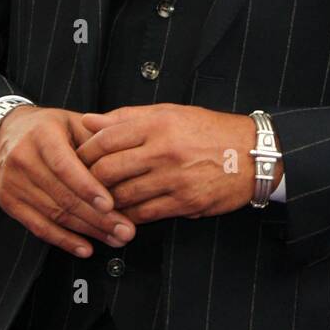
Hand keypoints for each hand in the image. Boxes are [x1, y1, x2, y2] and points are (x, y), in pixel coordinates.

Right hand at [0, 106, 135, 256]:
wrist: (6, 132)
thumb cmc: (48, 128)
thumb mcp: (73, 121)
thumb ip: (98, 138)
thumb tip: (126, 159)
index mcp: (41, 135)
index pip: (65, 166)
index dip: (87, 187)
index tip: (110, 205)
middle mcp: (22, 159)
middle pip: (63, 195)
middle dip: (97, 217)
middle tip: (125, 231)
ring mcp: (12, 183)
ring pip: (54, 214)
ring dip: (87, 231)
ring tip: (115, 239)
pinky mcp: (9, 202)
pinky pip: (39, 227)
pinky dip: (64, 240)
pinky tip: (85, 248)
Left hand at [76, 104, 283, 221]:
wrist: (253, 153)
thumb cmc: (211, 130)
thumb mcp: (171, 113)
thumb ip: (128, 117)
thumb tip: (90, 120)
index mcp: (158, 123)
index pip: (105, 139)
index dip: (84, 152)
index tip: (76, 159)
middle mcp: (164, 150)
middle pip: (108, 170)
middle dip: (88, 181)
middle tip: (81, 185)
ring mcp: (174, 178)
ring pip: (123, 195)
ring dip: (106, 203)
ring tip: (98, 203)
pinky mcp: (185, 202)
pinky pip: (145, 213)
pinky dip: (128, 216)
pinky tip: (122, 215)